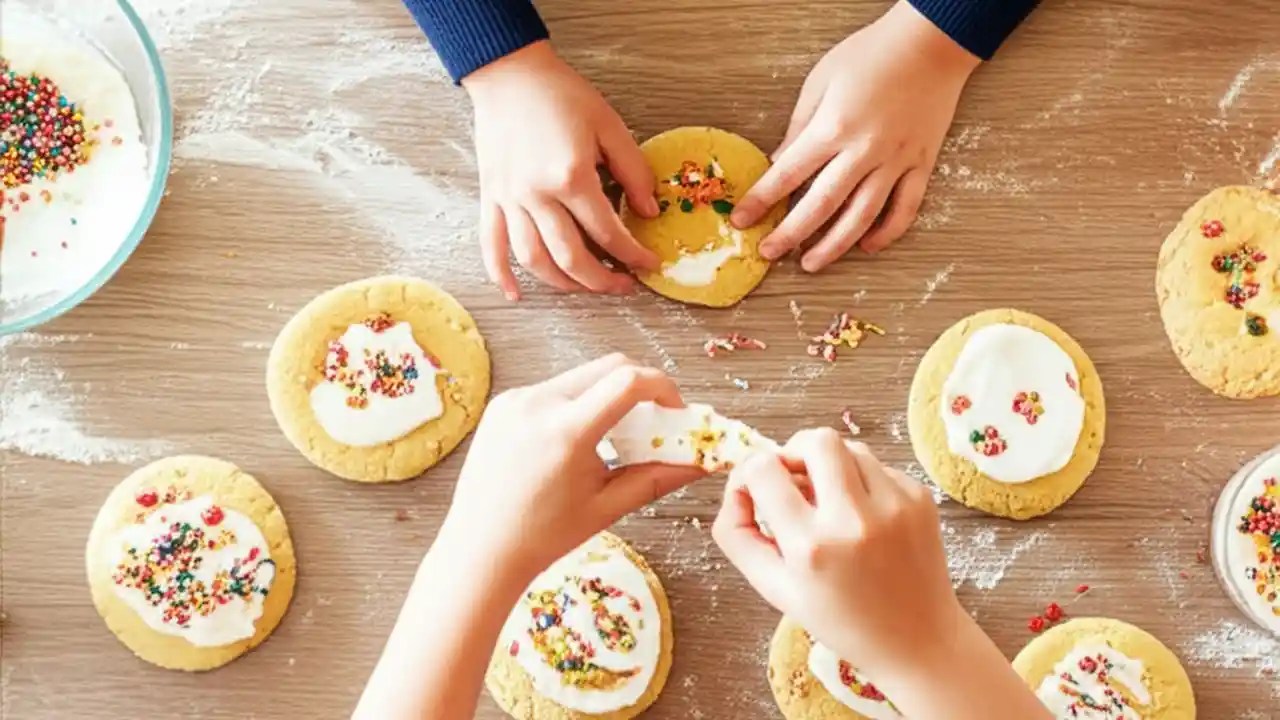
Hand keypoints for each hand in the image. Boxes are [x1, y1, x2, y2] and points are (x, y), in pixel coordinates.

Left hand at [439, 354, 702, 572]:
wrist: (480, 549)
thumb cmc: (542, 536)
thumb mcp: (607, 506)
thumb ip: (656, 478)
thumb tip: (699, 463)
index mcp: (566, 432)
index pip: (628, 380)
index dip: (663, 387)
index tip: (675, 410)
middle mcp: (537, 404)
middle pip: (608, 366)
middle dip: (640, 387)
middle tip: (653, 420)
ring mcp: (515, 400)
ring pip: (581, 376)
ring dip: (607, 394)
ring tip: (613, 436)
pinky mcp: (503, 404)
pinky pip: (553, 389)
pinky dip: (576, 404)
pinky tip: (576, 442)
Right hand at [464, 42, 660, 297]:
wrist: (510, 75)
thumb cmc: (561, 96)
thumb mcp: (609, 126)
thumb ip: (632, 171)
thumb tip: (649, 211)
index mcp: (571, 177)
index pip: (607, 233)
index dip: (633, 255)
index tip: (649, 264)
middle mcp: (537, 195)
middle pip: (571, 258)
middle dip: (602, 281)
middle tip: (624, 285)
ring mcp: (509, 200)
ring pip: (534, 260)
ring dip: (562, 284)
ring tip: (585, 287)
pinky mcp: (490, 198)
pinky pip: (491, 245)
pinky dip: (500, 274)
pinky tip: (515, 294)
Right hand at [712, 429, 957, 673]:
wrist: (918, 641)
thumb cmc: (841, 620)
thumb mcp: (775, 589)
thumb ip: (739, 535)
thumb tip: (737, 487)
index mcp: (811, 547)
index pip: (763, 469)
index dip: (749, 473)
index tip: (755, 490)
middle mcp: (854, 519)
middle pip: (814, 439)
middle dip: (793, 451)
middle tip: (793, 479)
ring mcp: (894, 504)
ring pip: (849, 447)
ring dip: (829, 465)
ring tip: (830, 502)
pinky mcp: (919, 498)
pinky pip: (878, 466)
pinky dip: (862, 482)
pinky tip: (864, 518)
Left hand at [731, 1, 979, 269]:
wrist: (932, 43)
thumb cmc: (872, 54)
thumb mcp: (821, 81)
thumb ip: (799, 127)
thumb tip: (778, 163)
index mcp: (834, 127)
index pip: (788, 174)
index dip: (761, 200)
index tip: (743, 220)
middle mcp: (865, 150)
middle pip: (821, 205)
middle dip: (791, 234)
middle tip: (769, 252)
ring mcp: (896, 161)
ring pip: (862, 216)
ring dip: (834, 246)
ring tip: (811, 263)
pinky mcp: (921, 164)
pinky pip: (905, 208)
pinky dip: (887, 232)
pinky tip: (866, 245)